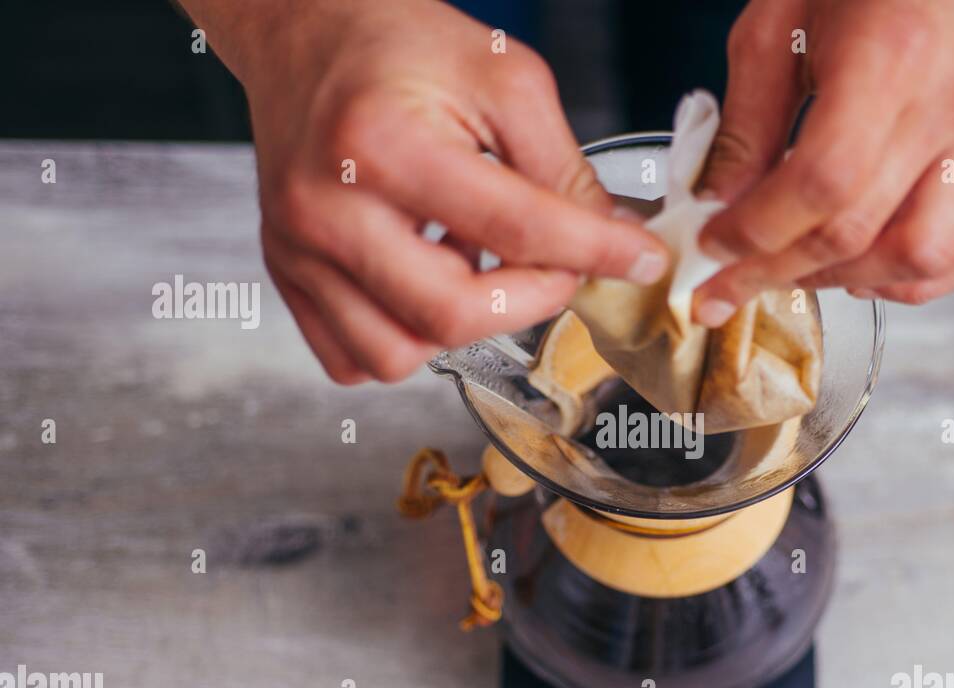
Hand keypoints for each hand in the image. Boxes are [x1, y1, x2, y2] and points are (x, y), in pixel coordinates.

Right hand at [183, 0, 668, 382]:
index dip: (594, 252)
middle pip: (449, 313)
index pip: (513, 228)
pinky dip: (405, 340)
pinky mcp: (286, 275)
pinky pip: (352, 358)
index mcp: (381, 144)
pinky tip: (426, 284)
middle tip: (558, 267)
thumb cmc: (399, 46)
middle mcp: (326, 208)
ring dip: (461, 328)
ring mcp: (297, 250)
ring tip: (476, 266)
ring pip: (397, 354)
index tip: (639, 260)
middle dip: (529, 301)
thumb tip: (613, 242)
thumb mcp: (502, 79)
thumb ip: (560, 167)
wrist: (306, 35)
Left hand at [693, 0, 953, 321]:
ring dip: (848, 280)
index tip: (712, 248)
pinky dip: (916, 279)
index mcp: (891, 61)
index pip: (821, 185)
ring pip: (923, 259)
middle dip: (779, 272)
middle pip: (860, 233)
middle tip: (731, 282)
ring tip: (800, 268)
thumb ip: (747, 121)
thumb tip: (720, 203)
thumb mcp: (779, 24)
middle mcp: (950, 106)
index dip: (757, 232)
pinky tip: (868, 266)